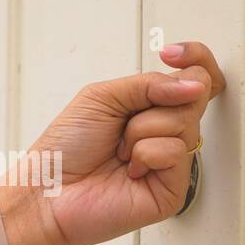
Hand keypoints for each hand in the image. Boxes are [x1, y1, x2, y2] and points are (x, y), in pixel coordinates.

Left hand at [0, 42, 224, 244]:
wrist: (47, 190)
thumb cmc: (67, 148)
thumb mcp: (103, 97)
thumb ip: (150, 83)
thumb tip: (194, 85)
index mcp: (154, 109)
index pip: (197, 77)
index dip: (195, 58)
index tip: (169, 53)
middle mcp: (168, 133)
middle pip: (194, 96)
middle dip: (152, 102)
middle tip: (124, 124)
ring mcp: (173, 163)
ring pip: (184, 122)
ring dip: (140, 131)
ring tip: (119, 152)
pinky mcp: (174, 191)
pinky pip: (175, 151)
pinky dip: (144, 154)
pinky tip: (129, 171)